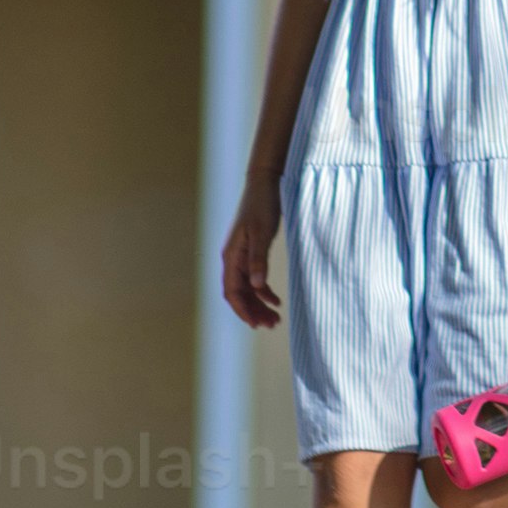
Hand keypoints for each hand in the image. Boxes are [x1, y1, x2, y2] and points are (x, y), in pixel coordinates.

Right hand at [221, 180, 283, 331]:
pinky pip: (254, 278)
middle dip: (253, 311)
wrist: (265, 182)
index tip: (257, 325)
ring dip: (259, 304)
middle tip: (272, 325)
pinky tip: (276, 299)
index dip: (243, 310)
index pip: (232, 292)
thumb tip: (257, 285)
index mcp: (231, 256)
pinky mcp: (251, 251)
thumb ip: (259, 259)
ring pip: (247, 288)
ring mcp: (241, 255)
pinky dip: (264, 291)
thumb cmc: (262, 204)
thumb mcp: (263, 232)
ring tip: (276, 318)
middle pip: (239, 294)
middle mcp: (233, 258)